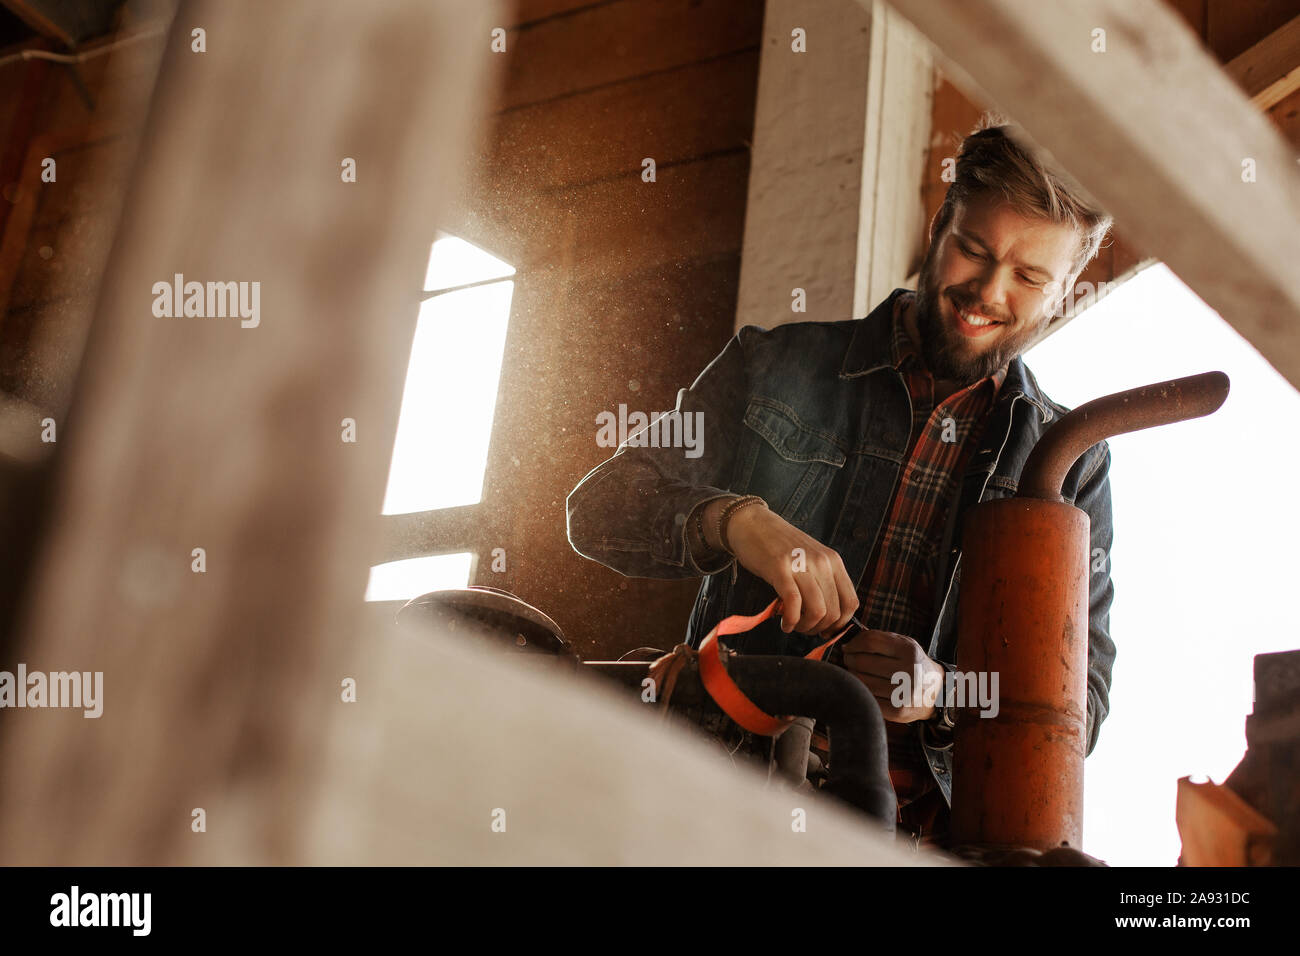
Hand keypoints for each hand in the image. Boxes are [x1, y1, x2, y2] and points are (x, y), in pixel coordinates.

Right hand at [723, 505, 858, 636]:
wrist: (752, 523)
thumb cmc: (779, 545)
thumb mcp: (810, 559)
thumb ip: (822, 581)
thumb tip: (828, 617)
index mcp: (833, 561)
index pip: (851, 602)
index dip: (840, 623)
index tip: (826, 630)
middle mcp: (822, 562)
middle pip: (834, 611)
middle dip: (819, 628)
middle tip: (804, 628)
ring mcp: (802, 564)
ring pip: (817, 611)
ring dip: (805, 627)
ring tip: (794, 625)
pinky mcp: (780, 569)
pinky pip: (794, 604)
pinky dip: (791, 621)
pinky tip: (784, 623)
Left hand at [841, 629, 944, 722]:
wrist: (936, 693)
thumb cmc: (912, 664)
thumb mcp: (904, 645)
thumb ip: (879, 639)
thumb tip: (848, 644)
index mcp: (909, 651)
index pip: (871, 642)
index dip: (854, 643)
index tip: (848, 647)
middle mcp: (910, 671)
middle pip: (862, 662)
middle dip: (850, 659)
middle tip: (848, 659)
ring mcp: (904, 693)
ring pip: (862, 681)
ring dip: (852, 675)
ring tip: (855, 672)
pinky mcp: (898, 711)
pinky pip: (867, 697)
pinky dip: (860, 690)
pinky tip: (862, 686)